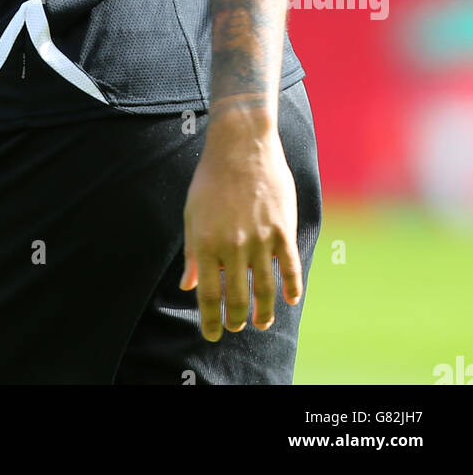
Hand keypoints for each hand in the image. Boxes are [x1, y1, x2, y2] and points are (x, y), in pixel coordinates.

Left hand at [179, 110, 301, 340]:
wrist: (241, 145)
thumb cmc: (211, 179)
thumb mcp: (192, 214)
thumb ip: (192, 253)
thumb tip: (188, 285)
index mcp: (205, 242)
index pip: (208, 295)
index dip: (210, 320)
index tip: (213, 334)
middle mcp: (232, 246)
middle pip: (237, 297)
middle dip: (236, 319)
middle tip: (237, 327)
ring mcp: (260, 239)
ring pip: (265, 290)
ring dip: (264, 312)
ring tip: (262, 322)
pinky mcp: (282, 229)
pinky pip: (290, 267)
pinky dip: (292, 288)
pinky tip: (291, 300)